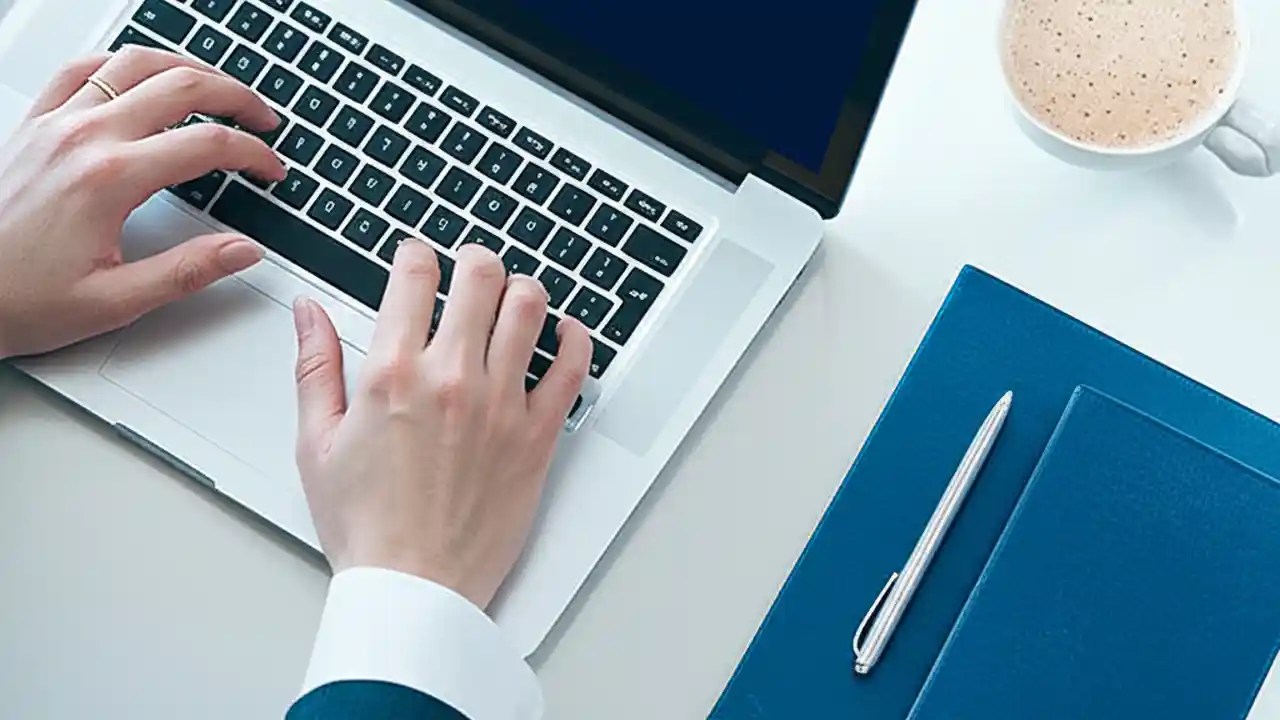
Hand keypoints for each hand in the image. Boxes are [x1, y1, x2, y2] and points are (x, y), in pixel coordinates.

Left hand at [0, 48, 285, 358]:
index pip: (207, 145)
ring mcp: (55, 123)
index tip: (271, 170)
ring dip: (188, 68)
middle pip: (181, 86)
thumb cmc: (19, 299)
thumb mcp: (115, 300)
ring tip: (217, 88)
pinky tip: (142, 76)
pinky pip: (83, 69)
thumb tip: (244, 251)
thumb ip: (189, 271)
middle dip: (237, 98)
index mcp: (109, 179)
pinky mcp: (34, 124)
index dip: (254, 154)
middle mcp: (83, 138)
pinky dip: (123, 63)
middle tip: (263, 120)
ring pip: (136, 63)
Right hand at [293, 242, 591, 608]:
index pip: (414, 274)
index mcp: (392, 373)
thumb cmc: (366, 524)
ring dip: (521, 290)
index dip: (416, 254)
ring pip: (530, 306)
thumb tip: (309, 312)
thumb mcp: (316, 442)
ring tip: (511, 299)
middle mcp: (452, 377)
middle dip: (474, 260)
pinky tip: (565, 333)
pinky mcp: (538, 434)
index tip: (418, 260)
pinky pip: (572, 366)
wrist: (414, 587)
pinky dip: (575, 337)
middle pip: (481, 275)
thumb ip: (315, 367)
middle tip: (471, 270)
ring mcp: (501, 403)